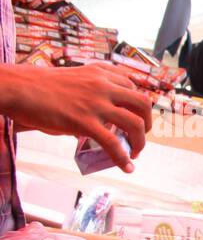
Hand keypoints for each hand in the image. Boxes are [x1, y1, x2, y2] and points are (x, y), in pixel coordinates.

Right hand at [0, 62, 152, 171]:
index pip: (132, 86)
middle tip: (141, 135)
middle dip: (147, 122)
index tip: (135, 115)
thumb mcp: (74, 79)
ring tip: (135, 152)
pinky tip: (126, 167)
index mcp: (100, 72)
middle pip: (143, 103)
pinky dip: (123, 158)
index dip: (137, 104)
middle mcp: (103, 85)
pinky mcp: (85, 122)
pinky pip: (113, 143)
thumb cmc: (40, 85)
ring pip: (135, 124)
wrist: (19, 87)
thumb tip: (102, 114)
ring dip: (140, 141)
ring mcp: (96, 104)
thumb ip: (92, 91)